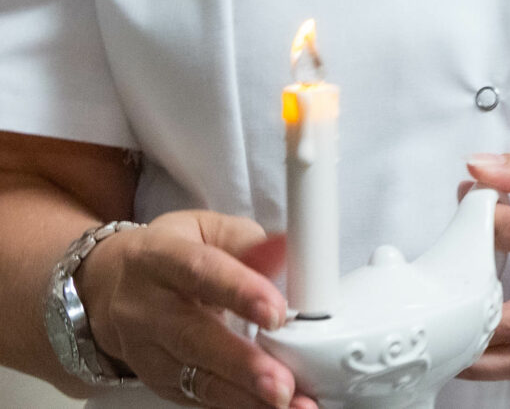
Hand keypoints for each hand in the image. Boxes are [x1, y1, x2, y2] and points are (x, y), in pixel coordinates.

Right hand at [80, 212, 311, 408]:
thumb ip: (247, 241)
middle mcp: (147, 308)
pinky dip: (233, 405)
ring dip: (243, 397)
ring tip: (287, 403)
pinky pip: (194, 397)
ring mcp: (145, 350)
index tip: (276, 312)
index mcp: (161, 258)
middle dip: (242, 365)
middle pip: (194, 338)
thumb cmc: (168, 254)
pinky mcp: (155, 379)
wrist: (109, 286)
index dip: (239, 292)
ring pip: (193, 377)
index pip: (201, 273)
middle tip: (282, 383)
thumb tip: (288, 248)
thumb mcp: (203, 230)